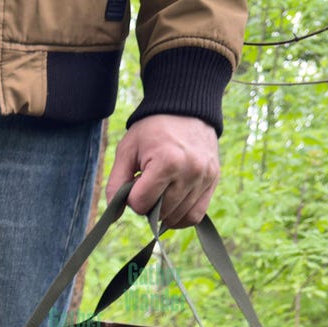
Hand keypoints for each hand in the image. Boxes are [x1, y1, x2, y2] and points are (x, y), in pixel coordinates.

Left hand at [105, 114, 219, 228]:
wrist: (185, 107)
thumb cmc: (152, 130)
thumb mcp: (126, 151)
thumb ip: (116, 183)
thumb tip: (114, 214)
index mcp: (167, 162)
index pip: (141, 204)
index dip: (132, 197)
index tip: (136, 180)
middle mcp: (190, 171)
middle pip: (159, 212)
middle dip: (148, 203)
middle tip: (149, 183)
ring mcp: (204, 177)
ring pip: (175, 217)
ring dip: (162, 211)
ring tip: (162, 187)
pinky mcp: (213, 180)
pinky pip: (195, 215)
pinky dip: (180, 217)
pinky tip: (172, 205)